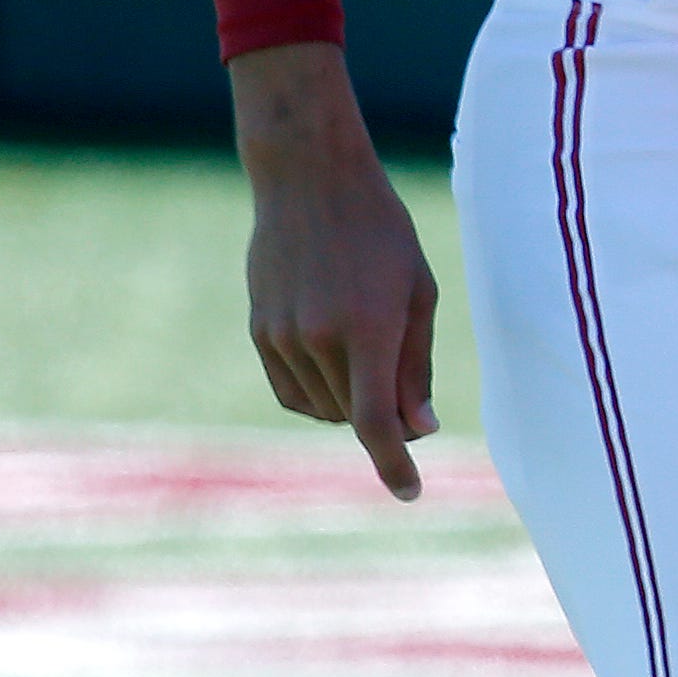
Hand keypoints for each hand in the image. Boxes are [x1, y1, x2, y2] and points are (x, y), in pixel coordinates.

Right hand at [232, 42, 438, 499]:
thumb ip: (416, 365)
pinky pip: (293, 392)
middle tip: (410, 390)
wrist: (310, 183)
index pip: (374, 422)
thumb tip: (418, 429)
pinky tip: (338, 360)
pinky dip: (321, 394)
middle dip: (386, 417)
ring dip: (353, 401)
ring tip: (371, 347)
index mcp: (367, 328)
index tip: (410, 493)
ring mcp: (280, 338)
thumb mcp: (418, 292)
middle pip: (354, 416)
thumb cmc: (382, 234)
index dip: (393, 464)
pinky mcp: (258, 333)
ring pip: (324, 408)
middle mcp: (317, 340)